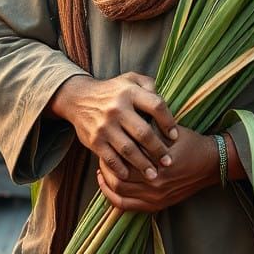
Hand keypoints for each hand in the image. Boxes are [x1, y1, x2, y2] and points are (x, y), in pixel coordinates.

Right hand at [48, 72, 177, 180]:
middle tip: (168, 162)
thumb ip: (149, 85)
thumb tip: (165, 101)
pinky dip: (120, 169)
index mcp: (129, 92)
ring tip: (154, 175)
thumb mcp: (130, 79)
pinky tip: (129, 175)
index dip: (168, 122)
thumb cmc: (113, 91)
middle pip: (143, 133)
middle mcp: (117, 108)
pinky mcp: (94, 140)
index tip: (175, 136)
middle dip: (158, 150)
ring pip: (128, 149)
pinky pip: (110, 158)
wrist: (78, 98)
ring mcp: (105, 126)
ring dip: (143, 164)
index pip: (156, 106)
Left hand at [96, 125, 217, 212]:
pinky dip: (112, 196)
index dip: (112, 147)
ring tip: (102, 168)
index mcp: (158, 162)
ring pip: (119, 192)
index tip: (108, 138)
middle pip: (118, 176)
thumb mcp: (170, 131)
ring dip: (107, 180)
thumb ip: (148, 130)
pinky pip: (126, 206)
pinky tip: (108, 185)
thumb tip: (124, 121)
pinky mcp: (157, 205)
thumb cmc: (190, 142)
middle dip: (106, 163)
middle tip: (103, 151)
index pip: (125, 156)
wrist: (211, 163)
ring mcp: (156, 198)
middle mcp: (155, 183)